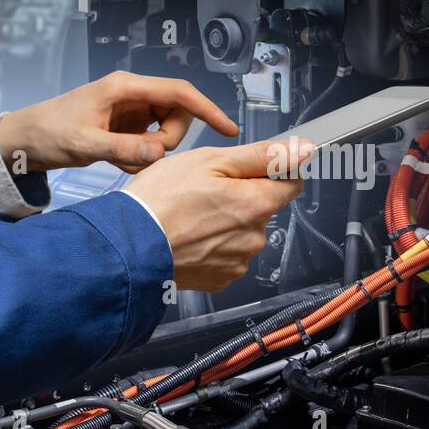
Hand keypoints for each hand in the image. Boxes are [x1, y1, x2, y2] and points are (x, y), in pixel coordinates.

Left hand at [0, 72, 238, 173]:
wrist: (25, 140)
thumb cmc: (48, 132)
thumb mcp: (85, 144)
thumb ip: (123, 149)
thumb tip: (159, 152)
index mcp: (125, 87)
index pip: (179, 92)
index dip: (208, 109)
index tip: (227, 128)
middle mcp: (132, 95)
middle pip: (177, 115)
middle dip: (167, 141)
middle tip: (140, 156)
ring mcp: (131, 111)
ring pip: (166, 132)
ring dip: (152, 151)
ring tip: (121, 159)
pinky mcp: (127, 126)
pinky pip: (151, 143)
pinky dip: (141, 157)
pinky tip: (117, 161)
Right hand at [126, 138, 313, 292]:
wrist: (128, 247)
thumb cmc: (160, 201)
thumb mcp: (210, 161)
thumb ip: (261, 156)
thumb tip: (301, 150)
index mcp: (256, 204)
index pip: (291, 182)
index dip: (274, 169)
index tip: (253, 167)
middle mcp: (254, 237)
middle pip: (262, 208)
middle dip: (242, 196)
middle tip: (205, 189)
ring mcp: (237, 261)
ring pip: (243, 232)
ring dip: (225, 222)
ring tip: (191, 214)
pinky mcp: (220, 278)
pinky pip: (226, 255)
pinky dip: (212, 245)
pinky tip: (189, 236)